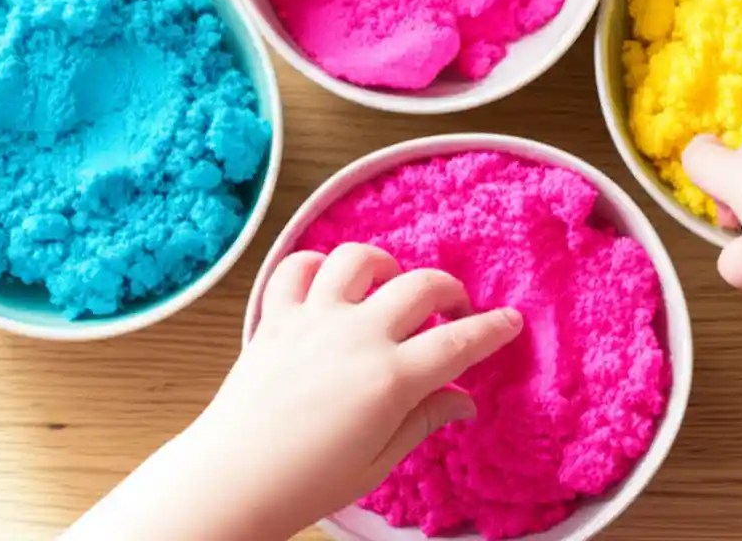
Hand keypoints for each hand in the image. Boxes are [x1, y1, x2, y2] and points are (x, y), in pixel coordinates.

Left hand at [192, 243, 523, 538]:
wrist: (232, 480)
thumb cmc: (305, 483)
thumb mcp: (378, 462)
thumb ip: (423, 420)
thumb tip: (462, 400)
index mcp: (390, 380)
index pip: (459, 342)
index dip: (493, 329)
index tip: (509, 322)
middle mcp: (356, 337)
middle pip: (421, 287)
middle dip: (450, 291)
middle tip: (455, 310)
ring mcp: (313, 320)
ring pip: (360, 259)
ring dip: (385, 266)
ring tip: (390, 287)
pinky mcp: (276, 317)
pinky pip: (298, 267)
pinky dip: (318, 265)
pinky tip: (331, 284)